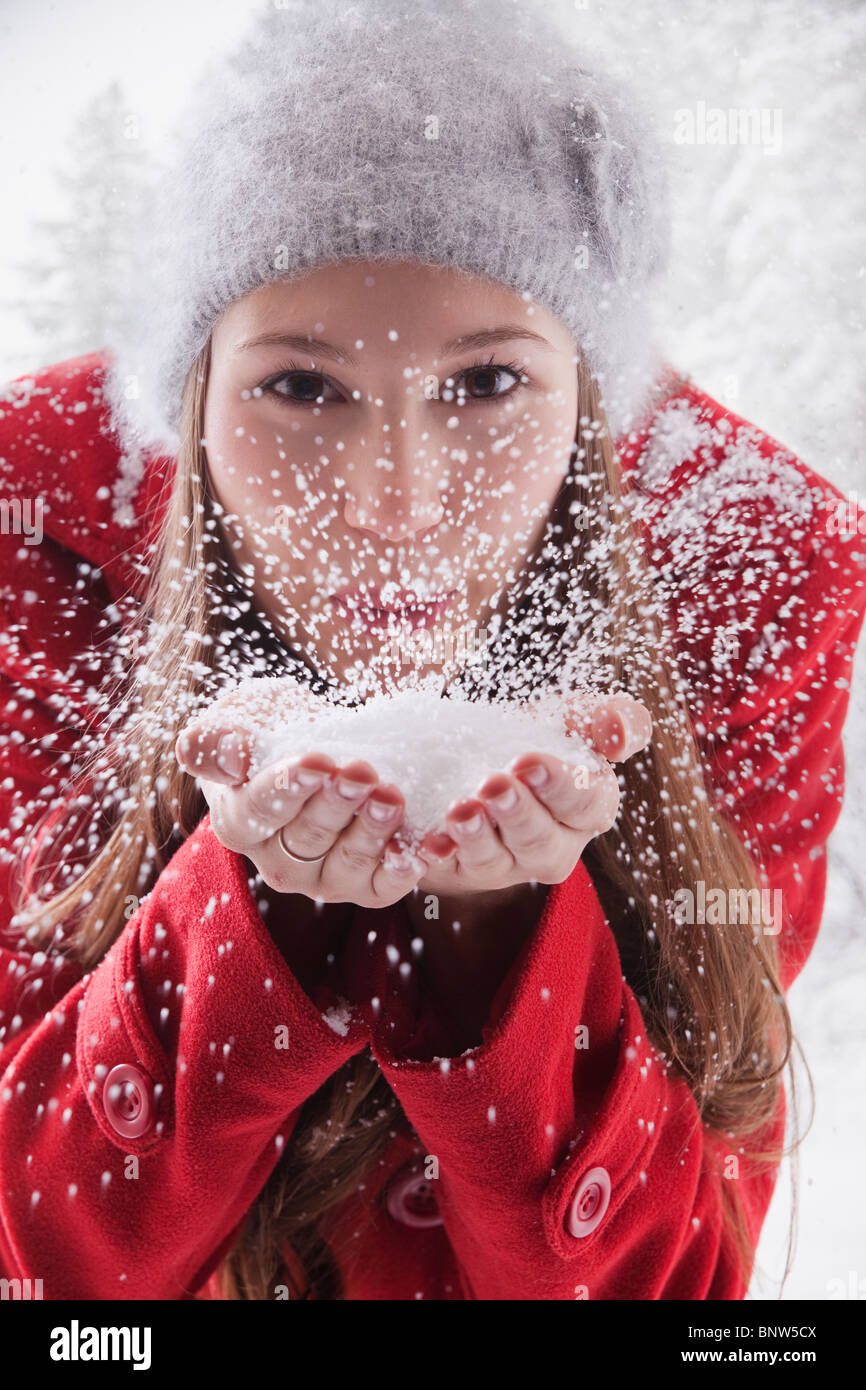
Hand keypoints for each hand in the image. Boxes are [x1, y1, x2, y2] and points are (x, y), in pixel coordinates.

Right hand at [174, 688, 426, 908]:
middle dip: (338, 803)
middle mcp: (280, 862)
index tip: (314, 761)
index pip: (261, 809)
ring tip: (393, 796)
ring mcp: (324, 878)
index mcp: (241, 824)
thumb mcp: (235, 721)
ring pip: (349, 861)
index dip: (288, 786)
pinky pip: (384, 886)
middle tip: (361, 772)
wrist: (315, 743)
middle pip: (309, 835)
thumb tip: (229, 756)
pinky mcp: (366, 886)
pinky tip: (425, 846)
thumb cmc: (267, 730)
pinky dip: (405, 868)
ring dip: (374, 830)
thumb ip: (215, 740)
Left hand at [410, 694, 651, 896]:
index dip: (558, 784)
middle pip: (539, 839)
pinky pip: (449, 870)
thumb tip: (620, 736)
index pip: (584, 802)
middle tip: (492, 784)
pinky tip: (424, 841)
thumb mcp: (573, 718)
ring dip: (475, 837)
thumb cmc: (537, 735)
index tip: (529, 761)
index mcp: (589, 810)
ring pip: (494, 860)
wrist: (477, 752)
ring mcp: (506, 865)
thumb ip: (611, 718)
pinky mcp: (462, 871)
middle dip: (516, 813)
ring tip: (459, 810)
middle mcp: (553, 847)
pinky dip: (436, 856)